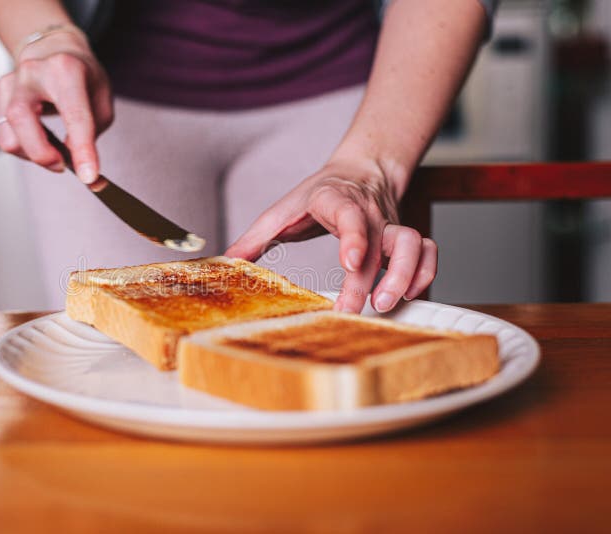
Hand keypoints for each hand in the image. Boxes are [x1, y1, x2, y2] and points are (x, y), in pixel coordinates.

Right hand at [0, 30, 112, 182]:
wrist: (55, 50)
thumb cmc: (81, 76)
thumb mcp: (101, 101)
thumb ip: (91, 131)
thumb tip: (74, 159)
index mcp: (65, 69)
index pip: (74, 116)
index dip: (82, 151)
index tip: (89, 177)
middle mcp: (32, 71)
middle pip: (22, 122)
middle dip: (44, 155)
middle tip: (63, 164)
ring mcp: (8, 80)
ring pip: (8, 136)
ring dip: (31, 154)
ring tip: (50, 148)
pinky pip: (0, 135)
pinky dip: (20, 146)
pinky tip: (35, 137)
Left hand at [225, 156, 436, 313]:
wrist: (359, 171)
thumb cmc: (316, 195)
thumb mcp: (281, 211)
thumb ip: (255, 238)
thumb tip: (225, 261)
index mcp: (335, 200)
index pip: (350, 214)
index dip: (353, 237)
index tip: (350, 263)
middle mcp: (368, 212)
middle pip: (379, 242)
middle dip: (369, 279)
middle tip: (353, 310)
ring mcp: (390, 224)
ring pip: (415, 243)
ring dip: (406, 275)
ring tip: (387, 304)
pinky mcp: (405, 237)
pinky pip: (428, 251)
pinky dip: (425, 274)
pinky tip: (409, 296)